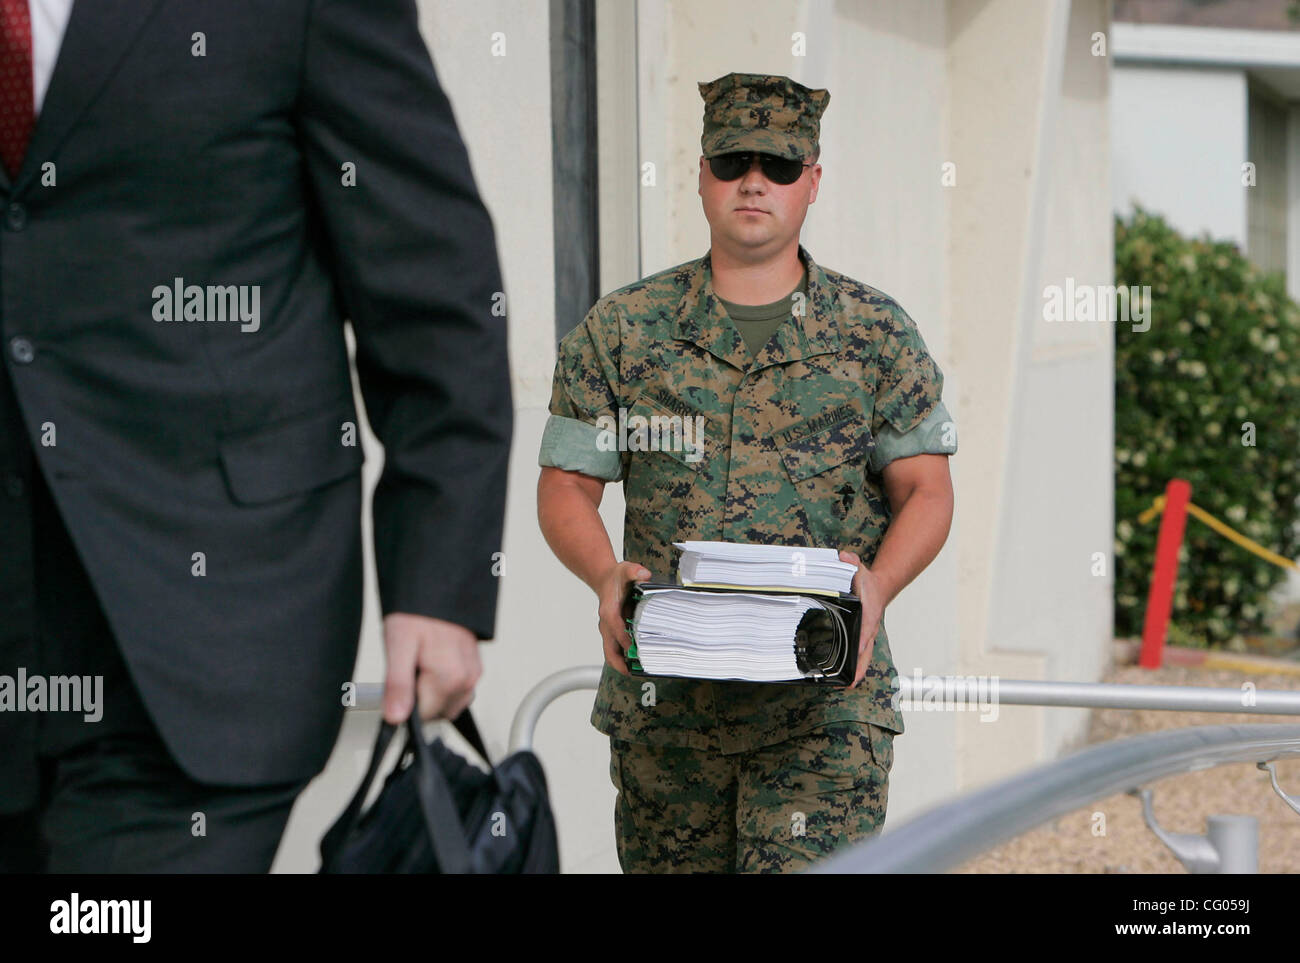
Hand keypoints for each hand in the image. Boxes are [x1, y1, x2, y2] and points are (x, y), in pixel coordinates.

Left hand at [381, 613, 480, 723]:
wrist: (439, 587)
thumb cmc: (418, 612)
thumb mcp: (398, 645)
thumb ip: (398, 686)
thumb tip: (396, 718)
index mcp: (450, 678)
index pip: (423, 718)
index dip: (405, 703)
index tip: (401, 680)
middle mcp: (467, 679)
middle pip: (437, 712)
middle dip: (420, 698)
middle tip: (410, 666)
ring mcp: (473, 673)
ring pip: (447, 703)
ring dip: (432, 692)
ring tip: (421, 661)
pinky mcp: (475, 667)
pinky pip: (457, 690)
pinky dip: (443, 683)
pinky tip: (433, 661)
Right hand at [596, 560, 651, 675]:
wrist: (605, 579)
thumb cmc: (616, 578)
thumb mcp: (626, 569)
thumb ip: (634, 571)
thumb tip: (643, 574)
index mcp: (609, 611)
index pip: (615, 629)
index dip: (624, 640)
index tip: (634, 649)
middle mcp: (606, 624)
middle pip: (609, 650)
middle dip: (621, 663)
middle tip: (636, 672)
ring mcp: (608, 631)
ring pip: (611, 654)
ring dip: (623, 665)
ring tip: (639, 672)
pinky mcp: (612, 634)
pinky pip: (615, 651)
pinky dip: (624, 660)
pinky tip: (638, 663)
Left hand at [839, 550, 884, 688]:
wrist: (881, 586)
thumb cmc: (867, 580)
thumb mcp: (858, 567)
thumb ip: (850, 561)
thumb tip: (844, 556)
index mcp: (869, 612)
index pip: (865, 627)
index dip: (862, 638)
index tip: (858, 648)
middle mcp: (869, 627)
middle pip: (866, 649)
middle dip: (859, 665)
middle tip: (851, 681)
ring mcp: (867, 634)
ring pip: (864, 656)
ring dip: (857, 671)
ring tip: (846, 686)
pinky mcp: (863, 638)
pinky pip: (860, 655)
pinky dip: (855, 667)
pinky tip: (846, 680)